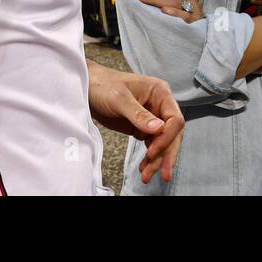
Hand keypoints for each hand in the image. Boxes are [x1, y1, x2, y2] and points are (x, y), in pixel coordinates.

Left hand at [86, 62, 184, 184]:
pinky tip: (144, 167)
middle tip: (164, 174)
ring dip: (157, 160)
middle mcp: (160, 105)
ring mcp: (152, 117)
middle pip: (172, 133)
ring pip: (162, 142)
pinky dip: (149, 158)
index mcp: (160, 92)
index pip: (174, 119)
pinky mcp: (142, 127)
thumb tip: (159, 129)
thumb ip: (139, 114)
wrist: (87, 88)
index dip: (166, 137)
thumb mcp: (120, 99)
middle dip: (167, 154)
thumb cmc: (104, 85)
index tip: (152, 151)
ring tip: (147, 175)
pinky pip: (151, 144)